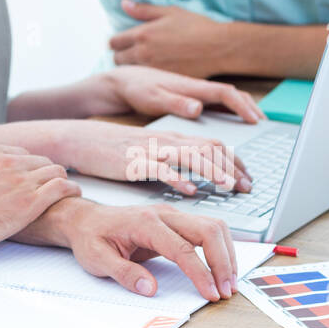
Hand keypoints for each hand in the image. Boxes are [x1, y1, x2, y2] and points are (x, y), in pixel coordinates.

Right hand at [0, 141, 79, 253]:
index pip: (20, 153)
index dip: (29, 165)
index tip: (33, 174)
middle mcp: (7, 161)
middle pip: (40, 161)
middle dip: (47, 171)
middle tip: (53, 182)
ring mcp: (20, 181)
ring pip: (54, 171)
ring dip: (62, 178)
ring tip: (68, 187)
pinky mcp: (29, 202)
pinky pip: (60, 188)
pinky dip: (71, 188)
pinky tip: (75, 192)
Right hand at [58, 120, 251, 193]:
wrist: (81, 139)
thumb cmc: (116, 148)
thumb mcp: (152, 150)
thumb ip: (175, 157)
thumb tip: (199, 174)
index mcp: (172, 138)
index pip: (212, 143)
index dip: (234, 160)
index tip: (247, 177)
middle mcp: (166, 141)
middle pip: (207, 147)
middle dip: (231, 167)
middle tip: (246, 186)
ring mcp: (150, 150)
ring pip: (188, 155)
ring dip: (211, 170)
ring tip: (226, 186)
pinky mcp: (132, 162)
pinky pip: (158, 168)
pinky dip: (176, 178)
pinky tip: (188, 189)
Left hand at [62, 201, 238, 301]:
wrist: (85, 220)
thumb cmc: (91, 236)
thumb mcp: (97, 258)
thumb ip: (123, 273)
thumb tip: (149, 288)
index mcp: (144, 222)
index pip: (182, 248)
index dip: (201, 273)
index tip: (211, 293)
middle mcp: (163, 214)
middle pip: (208, 230)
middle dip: (223, 262)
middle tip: (226, 290)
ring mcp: (171, 215)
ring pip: (213, 227)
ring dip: (226, 254)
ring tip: (228, 282)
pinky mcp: (176, 222)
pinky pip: (207, 230)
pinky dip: (220, 248)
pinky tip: (222, 267)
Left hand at [95, 66, 262, 122]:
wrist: (124, 80)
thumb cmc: (137, 88)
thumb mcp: (153, 97)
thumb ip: (175, 102)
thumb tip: (198, 107)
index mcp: (191, 86)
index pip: (225, 92)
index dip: (242, 106)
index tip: (255, 119)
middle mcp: (196, 88)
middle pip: (231, 94)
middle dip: (249, 106)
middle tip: (264, 123)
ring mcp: (194, 92)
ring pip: (225, 98)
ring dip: (242, 108)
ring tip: (256, 122)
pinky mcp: (189, 98)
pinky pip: (216, 102)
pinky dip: (230, 110)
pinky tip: (233, 120)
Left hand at [108, 0, 228, 77]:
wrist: (220, 47)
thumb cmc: (196, 26)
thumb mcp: (169, 12)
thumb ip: (143, 10)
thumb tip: (123, 3)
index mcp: (142, 35)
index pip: (113, 43)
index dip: (117, 42)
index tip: (125, 42)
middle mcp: (143, 54)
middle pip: (117, 60)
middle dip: (122, 56)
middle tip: (134, 53)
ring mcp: (153, 69)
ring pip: (130, 72)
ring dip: (134, 67)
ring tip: (146, 62)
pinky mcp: (164, 81)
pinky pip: (147, 80)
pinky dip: (148, 76)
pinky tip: (158, 70)